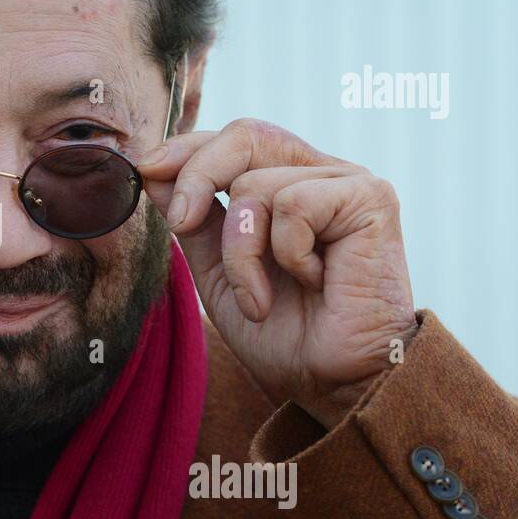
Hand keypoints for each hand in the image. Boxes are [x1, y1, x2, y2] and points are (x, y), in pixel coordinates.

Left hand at [137, 118, 417, 428]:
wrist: (332, 382)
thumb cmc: (283, 333)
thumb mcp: (218, 271)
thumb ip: (195, 220)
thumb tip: (154, 170)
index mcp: (290, 183)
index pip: (235, 141)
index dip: (188, 147)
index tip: (146, 169)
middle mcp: (321, 174)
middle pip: (245, 136)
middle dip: (198, 176)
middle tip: (182, 223)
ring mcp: (349, 182)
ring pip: (255, 184)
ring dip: (241, 253)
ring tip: (263, 297)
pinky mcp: (371, 198)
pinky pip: (293, 205)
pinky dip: (285, 254)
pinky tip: (314, 283)